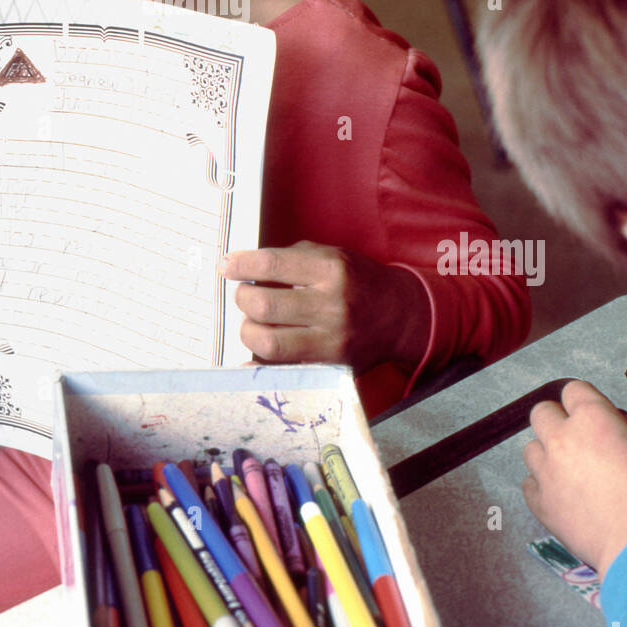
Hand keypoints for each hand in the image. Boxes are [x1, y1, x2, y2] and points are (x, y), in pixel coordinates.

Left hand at [221, 240, 425, 370]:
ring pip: (268, 342)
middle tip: (245, 295)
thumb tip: (244, 270)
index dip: (241, 265)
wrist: (400, 315)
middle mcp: (332, 305)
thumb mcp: (331, 256)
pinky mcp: (329, 365)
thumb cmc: (357, 281)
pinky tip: (255, 353)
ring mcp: (331, 340)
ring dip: (249, 330)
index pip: (272, 264)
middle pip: (264, 305)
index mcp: (331, 269)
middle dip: (243, 299)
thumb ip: (291, 260)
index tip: (226, 266)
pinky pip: (282, 370)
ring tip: (254, 322)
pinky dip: (259, 363)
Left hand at [522, 380, 626, 577]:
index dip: (586, 401)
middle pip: (542, 412)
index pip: (574, 390)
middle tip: (581, 440)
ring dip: (548, 453)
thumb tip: (618, 424)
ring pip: (531, 447)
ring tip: (572, 471)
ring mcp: (546, 471)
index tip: (596, 414)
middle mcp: (561, 438)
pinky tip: (564, 495)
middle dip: (559, 420)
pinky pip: (529, 484)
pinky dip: (543, 486)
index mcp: (592, 418)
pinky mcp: (540, 502)